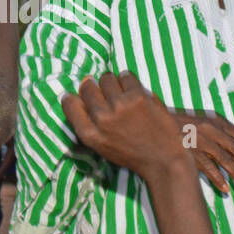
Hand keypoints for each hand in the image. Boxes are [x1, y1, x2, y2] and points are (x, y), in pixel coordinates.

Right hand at [60, 72, 189, 176]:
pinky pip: (125, 75)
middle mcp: (101, 119)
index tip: (82, 97)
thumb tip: (79, 92)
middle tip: (107, 95)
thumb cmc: (133, 153)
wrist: (164, 158)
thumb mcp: (102, 146)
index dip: (73, 97)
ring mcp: (120, 106)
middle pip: (87, 87)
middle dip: (94, 87)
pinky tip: (133, 91)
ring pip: (106, 78)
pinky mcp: (138, 96)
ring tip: (121, 93)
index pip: (69, 104)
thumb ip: (88, 123)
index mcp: (89, 134)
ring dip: (112, 83)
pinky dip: (129, 81)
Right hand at [172, 111, 233, 194]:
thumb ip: (218, 131)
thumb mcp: (202, 121)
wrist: (154, 121)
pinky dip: (219, 180)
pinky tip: (225, 189)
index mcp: (217, 120)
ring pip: (226, 161)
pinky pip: (209, 168)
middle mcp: (211, 129)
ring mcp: (200, 140)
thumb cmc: (180, 124)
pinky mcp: (190, 151)